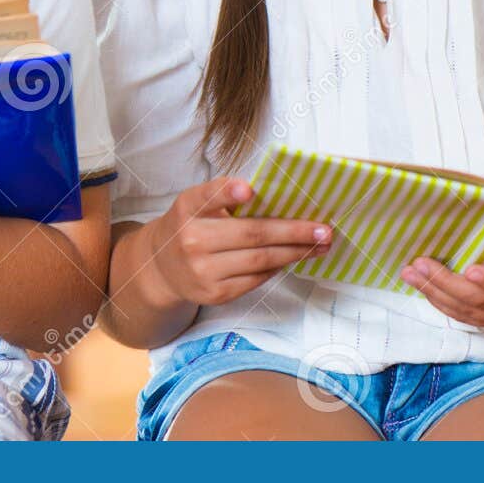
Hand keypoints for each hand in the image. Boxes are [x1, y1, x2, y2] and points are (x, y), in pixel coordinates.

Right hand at [141, 177, 331, 308]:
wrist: (160, 268)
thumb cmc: (189, 227)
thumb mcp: (196, 205)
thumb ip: (225, 197)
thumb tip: (277, 198)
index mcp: (188, 208)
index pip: (208, 197)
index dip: (228, 192)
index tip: (250, 189)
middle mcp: (191, 240)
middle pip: (252, 234)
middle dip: (293, 231)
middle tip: (323, 229)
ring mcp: (203, 270)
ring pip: (260, 260)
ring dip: (295, 252)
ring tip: (319, 245)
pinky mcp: (214, 293)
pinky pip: (255, 279)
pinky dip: (278, 267)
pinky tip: (294, 258)